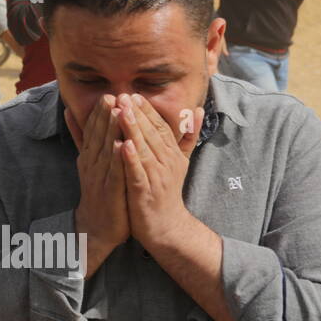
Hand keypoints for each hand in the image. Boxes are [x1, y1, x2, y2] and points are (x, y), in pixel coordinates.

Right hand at [65, 94, 129, 254]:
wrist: (97, 227)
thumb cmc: (99, 192)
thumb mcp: (88, 162)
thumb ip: (82, 138)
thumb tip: (70, 113)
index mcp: (89, 156)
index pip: (92, 130)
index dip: (98, 112)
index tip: (106, 94)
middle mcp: (92, 164)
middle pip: (98, 136)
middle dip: (104, 115)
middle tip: (110, 96)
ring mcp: (100, 177)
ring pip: (106, 150)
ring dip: (110, 131)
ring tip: (117, 113)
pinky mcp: (110, 192)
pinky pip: (115, 172)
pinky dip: (118, 159)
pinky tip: (123, 146)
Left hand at [115, 93, 201, 248]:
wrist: (165, 226)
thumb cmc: (167, 190)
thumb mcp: (180, 161)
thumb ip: (187, 136)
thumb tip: (198, 110)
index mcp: (171, 153)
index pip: (160, 126)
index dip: (148, 110)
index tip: (134, 94)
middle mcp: (166, 162)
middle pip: (152, 133)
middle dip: (138, 113)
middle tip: (124, 95)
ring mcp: (157, 177)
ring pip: (145, 149)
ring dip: (133, 129)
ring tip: (121, 112)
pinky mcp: (146, 192)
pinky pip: (138, 172)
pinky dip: (131, 158)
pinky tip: (123, 145)